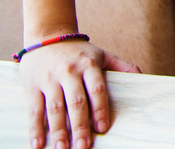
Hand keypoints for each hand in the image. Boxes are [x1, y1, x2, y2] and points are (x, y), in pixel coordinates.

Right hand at [19, 39, 137, 148]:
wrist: (46, 36)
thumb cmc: (78, 51)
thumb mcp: (101, 54)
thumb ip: (121, 66)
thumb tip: (142, 76)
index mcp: (88, 65)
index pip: (96, 89)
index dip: (100, 109)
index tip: (103, 128)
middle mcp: (69, 72)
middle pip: (75, 102)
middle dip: (80, 125)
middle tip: (83, 146)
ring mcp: (49, 80)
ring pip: (54, 108)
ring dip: (58, 131)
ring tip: (62, 148)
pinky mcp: (32, 87)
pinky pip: (34, 110)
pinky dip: (34, 128)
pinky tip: (37, 144)